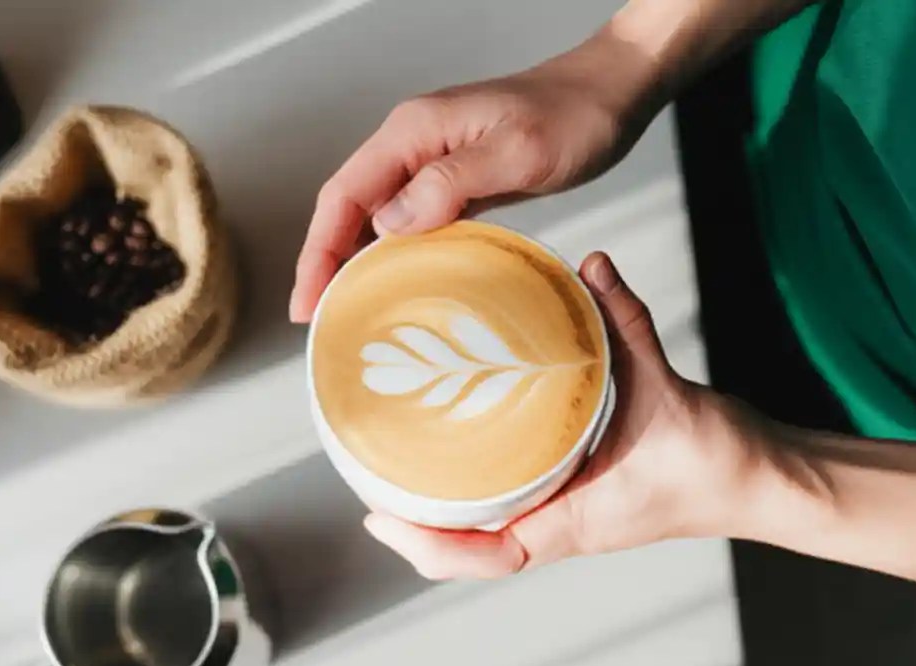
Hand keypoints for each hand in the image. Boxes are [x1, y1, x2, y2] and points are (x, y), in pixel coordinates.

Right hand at [289, 27, 664, 321]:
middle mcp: (413, 144)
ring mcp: (433, 162)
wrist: (609, 95)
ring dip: (356, 263)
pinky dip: (393, 255)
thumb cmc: (573, 116)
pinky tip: (396, 286)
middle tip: (318, 321)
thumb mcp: (516, 151)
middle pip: (349, 208)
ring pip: (376, 218)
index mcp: (414, 132)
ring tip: (346, 313)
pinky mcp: (456, 180)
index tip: (307, 300)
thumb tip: (390, 223)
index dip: (318, 251)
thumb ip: (451, 182)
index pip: (345, 195)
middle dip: (325, 263)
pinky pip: (411, 221)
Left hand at [363, 252, 775, 578]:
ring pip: (492, 519)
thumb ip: (629, 327)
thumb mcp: (668, 391)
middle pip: (473, 542)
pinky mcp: (583, 485)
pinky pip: (519, 488)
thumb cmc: (718, 463)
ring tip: (400, 455)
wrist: (763, 479)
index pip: (490, 556)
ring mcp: (571, 509)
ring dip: (446, 501)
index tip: (379, 519)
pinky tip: (464, 433)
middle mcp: (564, 522)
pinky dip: (485, 472)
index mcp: (576, 520)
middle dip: (421, 521)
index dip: (429, 545)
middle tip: (372, 474)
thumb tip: (595, 267)